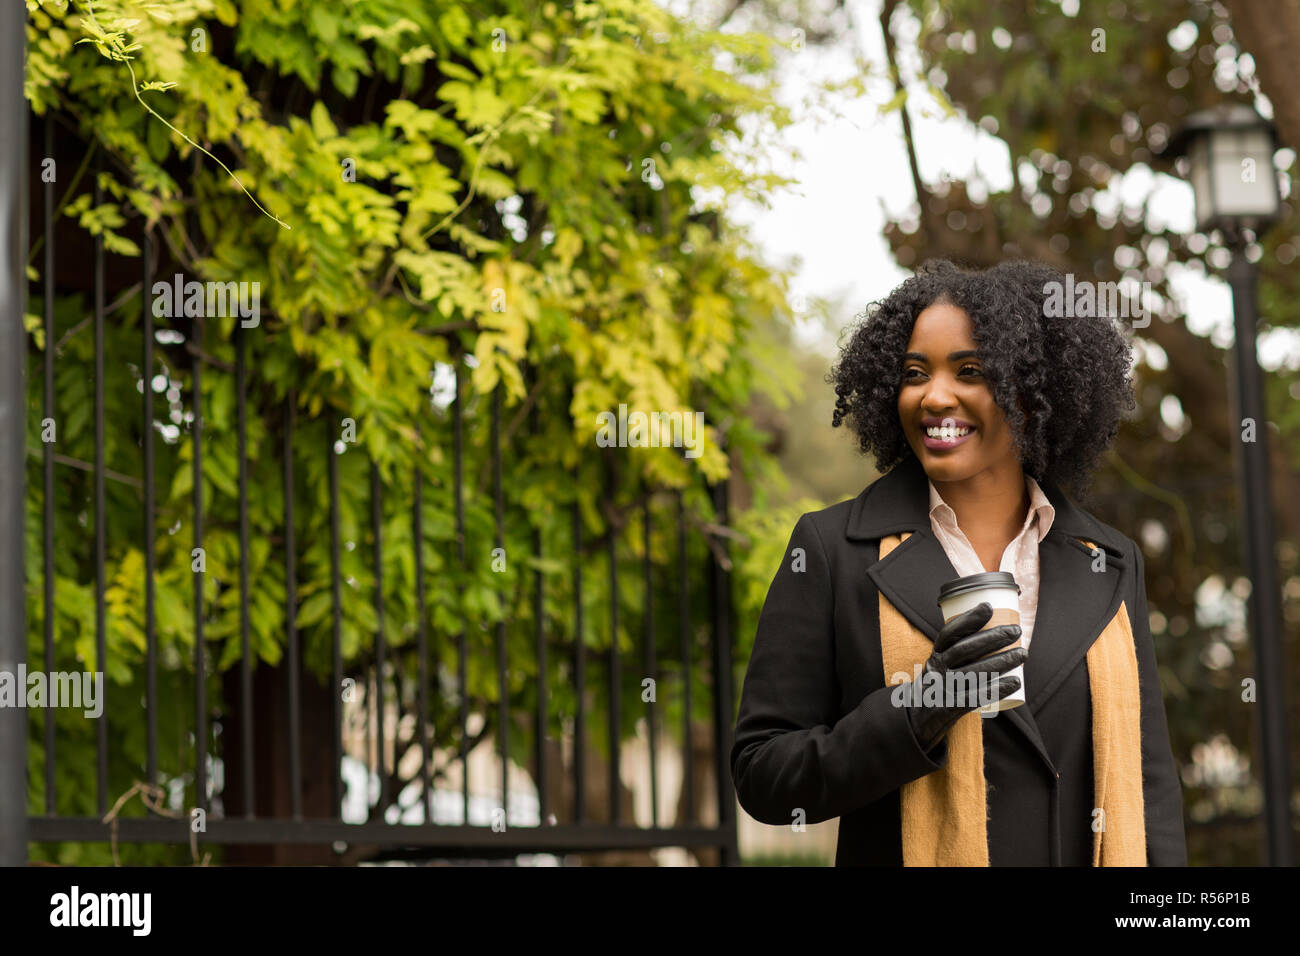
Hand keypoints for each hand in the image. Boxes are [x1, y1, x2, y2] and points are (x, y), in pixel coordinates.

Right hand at [904, 602, 1026, 752]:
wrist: (915, 723)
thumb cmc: (939, 689)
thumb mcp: (941, 668)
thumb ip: (960, 654)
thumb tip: (994, 633)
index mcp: (934, 656)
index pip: (948, 634)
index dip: (967, 619)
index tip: (988, 607)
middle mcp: (936, 670)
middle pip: (964, 650)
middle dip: (991, 638)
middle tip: (1015, 630)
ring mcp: (941, 689)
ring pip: (973, 672)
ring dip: (1001, 661)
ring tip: (1022, 653)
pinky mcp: (949, 709)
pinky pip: (976, 697)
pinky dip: (997, 689)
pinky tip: (1015, 682)